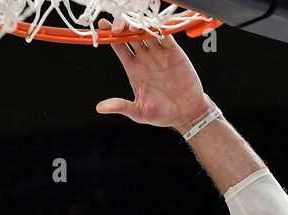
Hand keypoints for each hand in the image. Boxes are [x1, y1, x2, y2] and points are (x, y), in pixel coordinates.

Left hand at [95, 18, 211, 133]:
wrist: (187, 114)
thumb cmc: (162, 115)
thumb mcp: (138, 112)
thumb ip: (121, 106)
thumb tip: (100, 108)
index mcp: (133, 69)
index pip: (119, 47)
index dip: (110, 36)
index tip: (103, 26)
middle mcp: (144, 59)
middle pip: (130, 35)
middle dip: (123, 26)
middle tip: (119, 24)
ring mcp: (159, 54)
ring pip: (146, 32)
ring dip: (140, 25)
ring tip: (134, 26)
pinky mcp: (174, 52)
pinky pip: (165, 35)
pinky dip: (160, 28)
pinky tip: (154, 26)